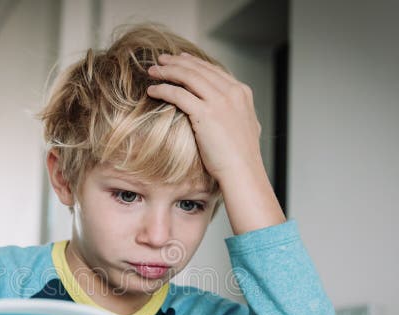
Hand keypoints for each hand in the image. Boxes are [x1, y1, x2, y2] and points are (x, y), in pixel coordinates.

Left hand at [147, 53, 284, 233]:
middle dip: (177, 62)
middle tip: (161, 60)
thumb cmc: (241, 157)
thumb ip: (237, 112)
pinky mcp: (205, 113)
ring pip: (187, 77)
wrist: (242, 171)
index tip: (180, 59)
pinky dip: (164, 89)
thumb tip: (230, 111)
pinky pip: (179, 94)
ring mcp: (219, 101)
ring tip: (153, 71)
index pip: (213, 70)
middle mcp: (231, 92)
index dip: (194, 63)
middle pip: (199, 69)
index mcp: (242, 92)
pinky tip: (153, 90)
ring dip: (167, 71)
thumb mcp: (246, 126)